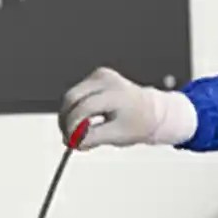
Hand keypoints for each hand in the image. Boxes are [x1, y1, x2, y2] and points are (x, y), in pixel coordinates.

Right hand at [58, 67, 196, 149]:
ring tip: (76, 133)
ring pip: (71, 96)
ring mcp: (100, 75)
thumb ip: (93, 138)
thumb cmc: (138, 123)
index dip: (73, 126)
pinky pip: (76, 94)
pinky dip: (75, 108)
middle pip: (72, 97)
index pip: (85, 107)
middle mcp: (107, 80)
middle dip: (66, 120)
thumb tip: (73, 142)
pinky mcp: (96, 76)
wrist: (151, 110)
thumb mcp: (118, 136)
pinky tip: (82, 121)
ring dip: (69, 115)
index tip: (71, 141)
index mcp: (117, 94)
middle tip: (67, 138)